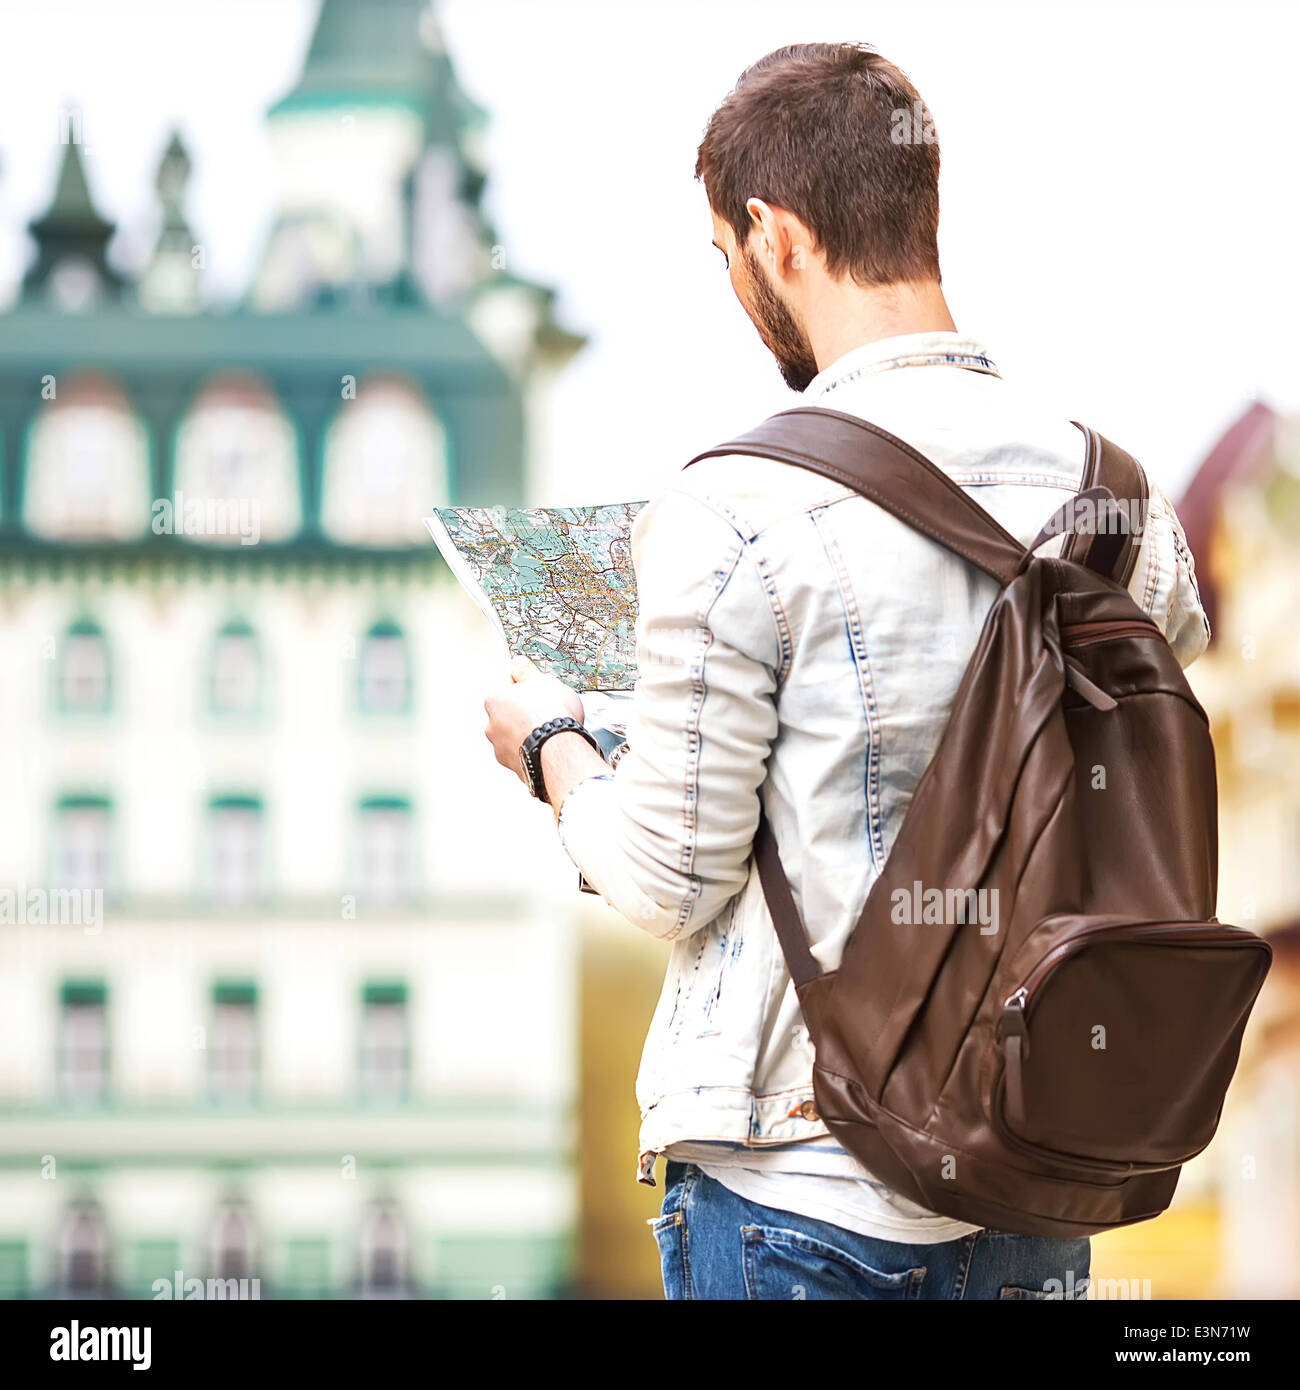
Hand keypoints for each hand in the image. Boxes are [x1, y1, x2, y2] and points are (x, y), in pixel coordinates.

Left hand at [483, 656, 585, 784]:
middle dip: (525, 713)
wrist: (560, 751)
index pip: (507, 687)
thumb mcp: (543, 680)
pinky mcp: (515, 767)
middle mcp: (492, 726)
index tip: (538, 690)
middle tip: (546, 710)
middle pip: (509, 714)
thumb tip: (518, 664)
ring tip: (550, 731)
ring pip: (515, 736)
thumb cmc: (551, 715)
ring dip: (528, 733)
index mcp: (495, 700)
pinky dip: (534, 750)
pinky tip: (549, 746)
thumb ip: (527, 671)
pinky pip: (524, 754)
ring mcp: (501, 749)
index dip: (526, 687)